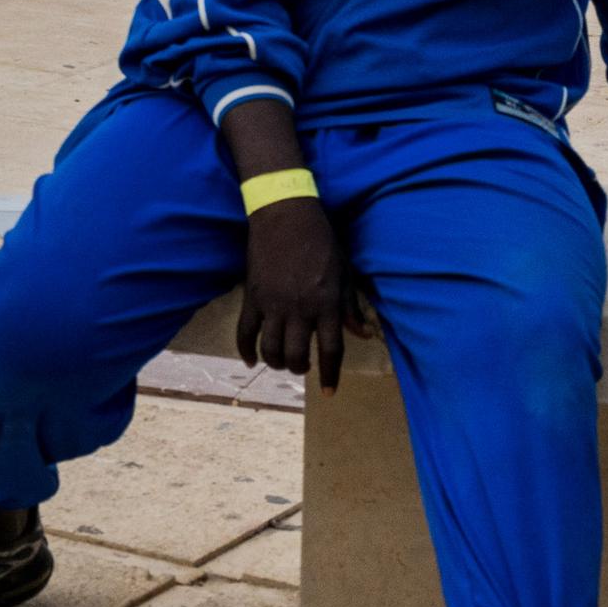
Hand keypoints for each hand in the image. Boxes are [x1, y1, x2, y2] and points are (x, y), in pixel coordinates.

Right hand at [234, 193, 351, 387]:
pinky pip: (245, 331)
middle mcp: (300, 309)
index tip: (328, 391)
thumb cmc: (321, 241)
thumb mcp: (344, 272)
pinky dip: (245, 350)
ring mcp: (273, 304)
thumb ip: (350, 306)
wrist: (285, 215)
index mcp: (327, 304)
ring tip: (281, 361)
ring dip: (276, 362)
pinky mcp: (253, 297)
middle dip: (300, 368)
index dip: (330, 375)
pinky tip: (250, 360)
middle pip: (297, 356)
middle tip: (302, 365)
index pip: (331, 351)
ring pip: (271, 349)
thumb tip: (362, 334)